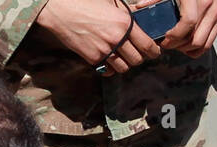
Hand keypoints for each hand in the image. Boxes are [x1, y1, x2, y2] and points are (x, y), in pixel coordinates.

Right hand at [35, 0, 161, 75]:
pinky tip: (109, 62)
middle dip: (139, 59)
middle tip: (136, 55)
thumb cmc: (86, 4)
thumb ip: (127, 16)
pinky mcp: (92, 58)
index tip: (154, 52)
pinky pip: (108, 70)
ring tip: (122, 58)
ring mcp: (104, 50)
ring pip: (124, 68)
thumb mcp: (112, 4)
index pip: (148, 44)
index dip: (154, 51)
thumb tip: (138, 23)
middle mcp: (117, 38)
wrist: (62, 11)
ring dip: (125, 65)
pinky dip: (111, 69)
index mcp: (125, 23)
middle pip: (137, 59)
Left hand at [164, 0, 216, 56]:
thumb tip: (141, 5)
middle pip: (193, 39)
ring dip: (186, 49)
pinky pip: (208, 43)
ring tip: (176, 44)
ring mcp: (216, 14)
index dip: (174, 36)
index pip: (188, 22)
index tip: (164, 38)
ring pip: (201, 44)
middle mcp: (209, 6)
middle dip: (177, 45)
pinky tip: (186, 45)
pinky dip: (196, 49)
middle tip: (166, 43)